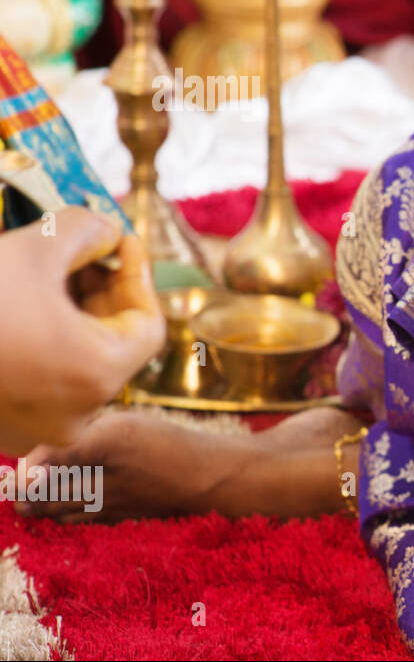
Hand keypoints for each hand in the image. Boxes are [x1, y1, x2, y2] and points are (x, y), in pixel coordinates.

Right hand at [0, 208, 164, 453]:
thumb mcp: (35, 245)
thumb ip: (87, 231)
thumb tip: (105, 232)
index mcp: (97, 377)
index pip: (148, 324)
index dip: (136, 276)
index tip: (116, 240)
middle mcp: (74, 416)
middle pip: (111, 343)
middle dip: (99, 290)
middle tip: (83, 248)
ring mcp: (33, 430)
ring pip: (74, 361)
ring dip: (69, 312)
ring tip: (46, 269)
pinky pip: (38, 380)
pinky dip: (40, 340)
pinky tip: (17, 302)